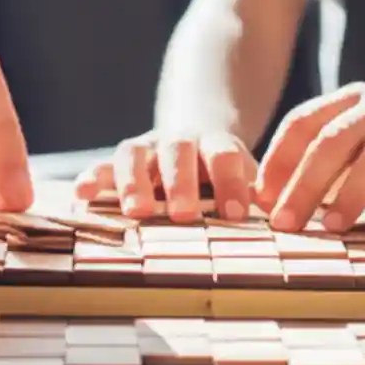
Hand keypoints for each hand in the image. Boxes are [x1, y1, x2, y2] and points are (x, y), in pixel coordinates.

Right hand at [74, 130, 256, 221]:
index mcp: (215, 144)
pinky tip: (80, 196)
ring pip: (133, 154)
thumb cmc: (226, 175)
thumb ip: (258, 199)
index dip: (230, 183)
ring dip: (133, 182)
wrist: (199, 138)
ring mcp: (145, 149)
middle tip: (184, 215)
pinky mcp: (119, 162)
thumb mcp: (248, 178)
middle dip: (179, 183)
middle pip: (176, 152)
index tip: (237, 215)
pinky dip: (90, 179)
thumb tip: (285, 226)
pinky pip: (100, 167)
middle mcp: (177, 141)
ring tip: (136, 211)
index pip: (224, 157)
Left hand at [255, 82, 364, 231]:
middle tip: (284, 224)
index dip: (277, 161)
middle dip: (304, 184)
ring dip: (352, 192)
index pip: (303, 123)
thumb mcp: (361, 146)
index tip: (260, 202)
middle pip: (334, 140)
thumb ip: (323, 164)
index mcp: (353, 100)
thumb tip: (268, 203)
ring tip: (332, 227)